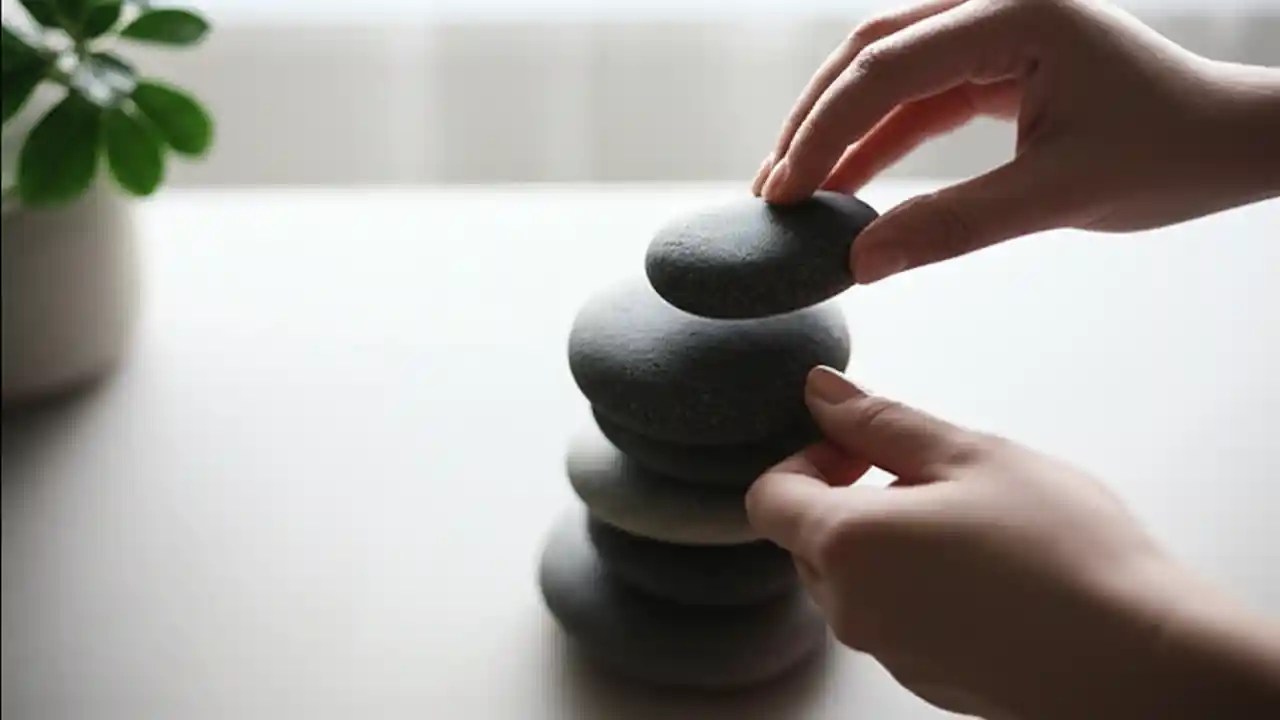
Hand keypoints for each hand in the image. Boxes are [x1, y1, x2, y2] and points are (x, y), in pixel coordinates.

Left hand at [746, 366, 1279, 718]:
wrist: (1137, 663)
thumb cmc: (1061, 550)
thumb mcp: (970, 456)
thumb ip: (881, 422)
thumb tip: (821, 393)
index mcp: (846, 546)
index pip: (769, 497)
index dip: (807, 459)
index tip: (865, 449)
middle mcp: (851, 610)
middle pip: (808, 541)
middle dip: (848, 499)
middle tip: (927, 478)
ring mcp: (887, 653)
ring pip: (854, 582)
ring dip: (886, 544)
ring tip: (968, 526)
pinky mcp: (925, 681)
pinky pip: (894, 619)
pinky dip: (916, 588)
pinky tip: (986, 575)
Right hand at [751, 0, 1279, 283]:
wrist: (1231, 142)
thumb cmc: (1168, 156)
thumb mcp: (1059, 196)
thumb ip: (955, 226)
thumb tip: (859, 262)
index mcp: (1016, 12)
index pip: (887, 69)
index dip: (825, 133)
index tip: (783, 196)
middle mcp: (995, 2)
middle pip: (870, 52)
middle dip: (813, 121)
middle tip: (770, 192)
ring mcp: (993, 26)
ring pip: (884, 69)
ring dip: (836, 128)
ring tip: (791, 189)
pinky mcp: (995, 59)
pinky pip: (916, 94)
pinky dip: (876, 138)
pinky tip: (844, 183)